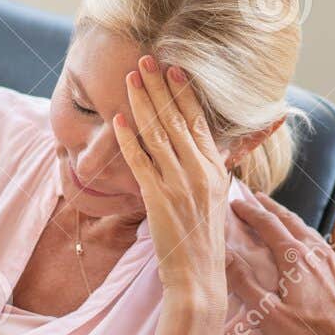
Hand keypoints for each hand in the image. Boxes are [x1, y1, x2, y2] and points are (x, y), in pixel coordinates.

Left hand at [113, 56, 229, 301]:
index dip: (184, 92)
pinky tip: (118, 120)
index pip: (199, 121)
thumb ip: (212, 167)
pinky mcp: (158, 198)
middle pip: (177, 119)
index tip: (173, 68)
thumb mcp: (216, 196)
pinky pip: (140, 162)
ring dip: (142, 102)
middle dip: (159, 86)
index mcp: (215, 169)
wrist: (198, 275)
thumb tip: (207, 146)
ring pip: (158, 133)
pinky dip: (128, 138)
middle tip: (146, 60)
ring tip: (130, 78)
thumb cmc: (204, 237)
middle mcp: (200, 171)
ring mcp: (179, 184)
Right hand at [226, 190, 334, 334]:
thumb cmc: (309, 333)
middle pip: (288, 219)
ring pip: (304, 228)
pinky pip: (316, 241)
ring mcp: (329, 258)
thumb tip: (224, 256)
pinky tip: (301, 240)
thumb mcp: (268, 313)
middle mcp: (313, 250)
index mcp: (294, 257)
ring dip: (286, 218)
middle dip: (269, 207)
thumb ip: (244, 283)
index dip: (249, 211)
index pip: (267, 224)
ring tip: (275, 214)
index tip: (235, 202)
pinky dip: (302, 232)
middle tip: (254, 197)